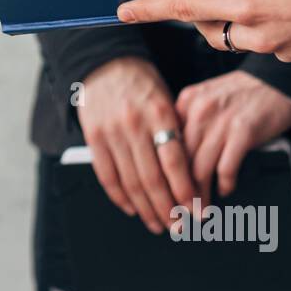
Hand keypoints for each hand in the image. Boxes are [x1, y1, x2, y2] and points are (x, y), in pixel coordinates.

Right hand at [78, 57, 197, 233]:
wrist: (105, 64)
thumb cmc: (142, 84)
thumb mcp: (167, 101)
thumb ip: (176, 133)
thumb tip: (191, 175)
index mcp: (160, 113)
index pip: (175, 161)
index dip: (186, 191)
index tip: (196, 210)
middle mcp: (135, 125)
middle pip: (153, 178)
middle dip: (168, 208)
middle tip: (179, 226)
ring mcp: (112, 133)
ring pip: (131, 182)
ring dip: (147, 209)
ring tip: (158, 224)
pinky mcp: (94, 138)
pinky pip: (107, 175)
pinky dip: (120, 197)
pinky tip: (132, 208)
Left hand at [117, 0, 290, 60]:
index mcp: (248, 4)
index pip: (185, 7)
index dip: (150, 8)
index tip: (123, 11)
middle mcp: (258, 33)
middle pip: (209, 30)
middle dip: (199, 15)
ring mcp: (278, 48)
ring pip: (237, 38)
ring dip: (231, 21)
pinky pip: (266, 42)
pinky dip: (263, 26)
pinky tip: (280, 6)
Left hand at [176, 71, 290, 202]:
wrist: (279, 79)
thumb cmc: (244, 93)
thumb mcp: (207, 98)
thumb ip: (189, 123)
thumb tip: (176, 161)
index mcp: (186, 102)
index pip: (165, 145)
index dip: (164, 174)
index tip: (164, 194)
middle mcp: (199, 112)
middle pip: (179, 161)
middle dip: (178, 193)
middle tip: (179, 212)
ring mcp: (221, 122)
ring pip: (199, 170)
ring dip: (199, 196)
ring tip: (200, 211)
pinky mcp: (243, 132)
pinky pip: (226, 169)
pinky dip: (224, 185)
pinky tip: (224, 190)